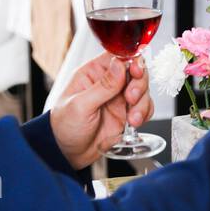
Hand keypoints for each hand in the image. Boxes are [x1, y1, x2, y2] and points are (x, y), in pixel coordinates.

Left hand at [50, 52, 153, 167]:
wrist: (67, 153)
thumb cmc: (64, 126)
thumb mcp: (80, 105)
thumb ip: (102, 86)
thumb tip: (119, 65)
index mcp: (93, 73)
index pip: (118, 56)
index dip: (132, 60)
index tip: (136, 70)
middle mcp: (109, 83)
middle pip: (136, 71)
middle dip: (139, 84)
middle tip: (131, 98)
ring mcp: (119, 98)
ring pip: (143, 90)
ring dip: (142, 103)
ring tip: (132, 118)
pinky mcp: (126, 113)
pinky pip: (145, 107)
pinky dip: (145, 114)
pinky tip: (134, 123)